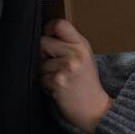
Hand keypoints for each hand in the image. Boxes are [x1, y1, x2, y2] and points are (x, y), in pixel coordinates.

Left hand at [39, 19, 112, 133]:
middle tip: (55, 65)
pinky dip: (46, 85)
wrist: (95, 109)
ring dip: (44, 72)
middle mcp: (75, 53)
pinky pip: (41, 78)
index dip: (48, 28)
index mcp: (81, 44)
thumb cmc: (86, 82)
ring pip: (39, 62)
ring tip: (59, 79)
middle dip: (43, 54)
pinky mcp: (58, 81)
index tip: (48, 37)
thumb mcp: (84, 57)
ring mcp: (67, 67)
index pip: (60, 24)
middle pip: (42, 42)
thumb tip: (44, 34)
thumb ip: (68, 44)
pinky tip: (58, 88)